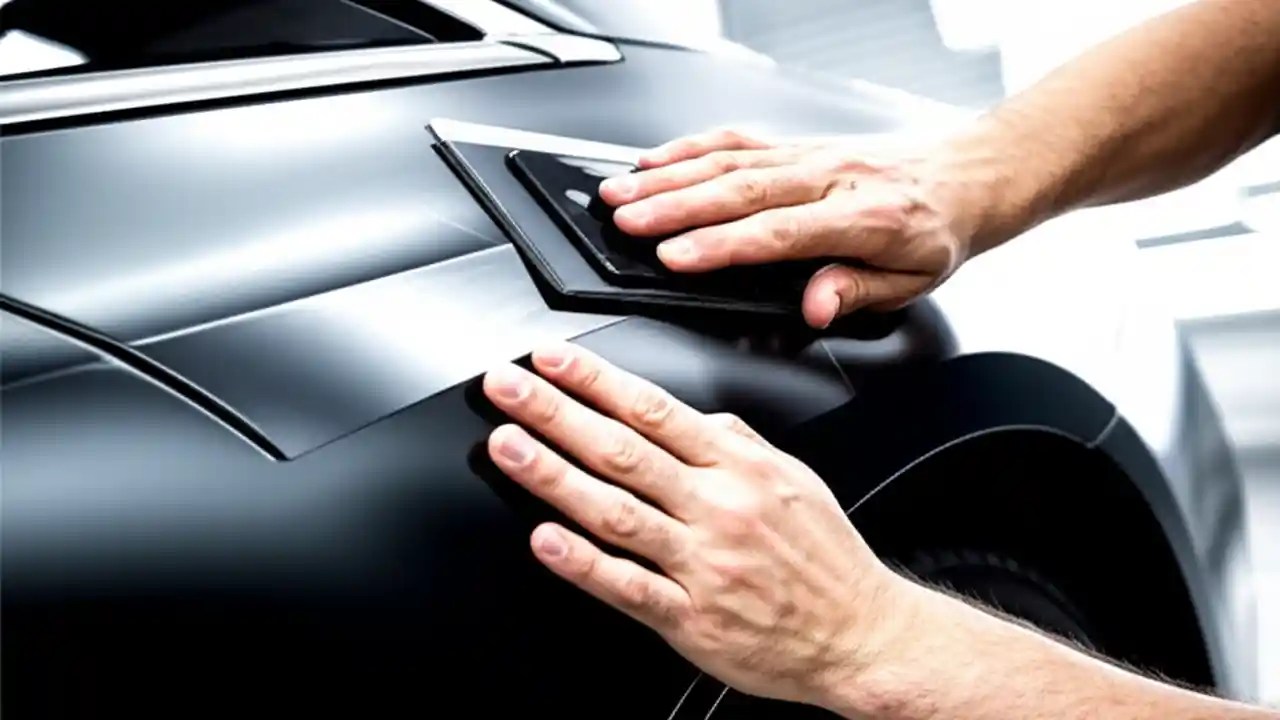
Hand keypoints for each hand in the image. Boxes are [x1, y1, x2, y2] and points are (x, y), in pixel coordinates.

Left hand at [482, 343, 912, 707]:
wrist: (861, 634)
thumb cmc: (824, 558)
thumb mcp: (794, 478)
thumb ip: (739, 442)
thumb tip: (697, 415)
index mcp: (739, 466)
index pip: (655, 409)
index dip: (596, 380)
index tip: (553, 358)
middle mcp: (718, 506)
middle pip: (624, 449)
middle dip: (557, 412)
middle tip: (508, 386)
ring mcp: (702, 562)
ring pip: (616, 510)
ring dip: (554, 475)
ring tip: (509, 447)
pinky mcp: (692, 617)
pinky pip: (630, 585)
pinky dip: (584, 563)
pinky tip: (546, 541)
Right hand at [598, 128, 978, 327]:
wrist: (965, 174)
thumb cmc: (935, 232)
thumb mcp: (911, 282)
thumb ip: (856, 292)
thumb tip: (814, 305)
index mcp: (862, 217)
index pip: (777, 232)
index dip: (721, 244)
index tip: (674, 256)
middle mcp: (830, 177)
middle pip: (740, 190)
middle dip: (674, 205)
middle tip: (625, 220)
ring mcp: (809, 155)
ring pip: (729, 160)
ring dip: (669, 175)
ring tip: (622, 191)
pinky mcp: (796, 144)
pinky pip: (738, 140)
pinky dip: (691, 148)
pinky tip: (655, 160)